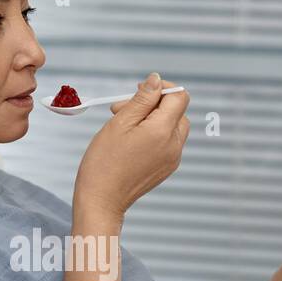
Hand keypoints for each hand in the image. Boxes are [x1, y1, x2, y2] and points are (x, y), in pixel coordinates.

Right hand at [72, 73, 189, 218]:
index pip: (179, 96)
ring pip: (173, 126)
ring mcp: (173, 158)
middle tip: (123, 108)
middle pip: (177, 111)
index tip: (140, 91)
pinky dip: (154, 135)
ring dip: (153, 119)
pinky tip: (131, 142)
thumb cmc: (104, 162)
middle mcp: (174, 145)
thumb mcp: (120, 122)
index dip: (161, 88)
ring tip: (125, 125)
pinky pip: (168, 142)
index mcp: (163, 131)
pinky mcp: (167, 168)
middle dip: (153, 104)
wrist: (102, 200)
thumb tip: (156, 80)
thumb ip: (142, 99)